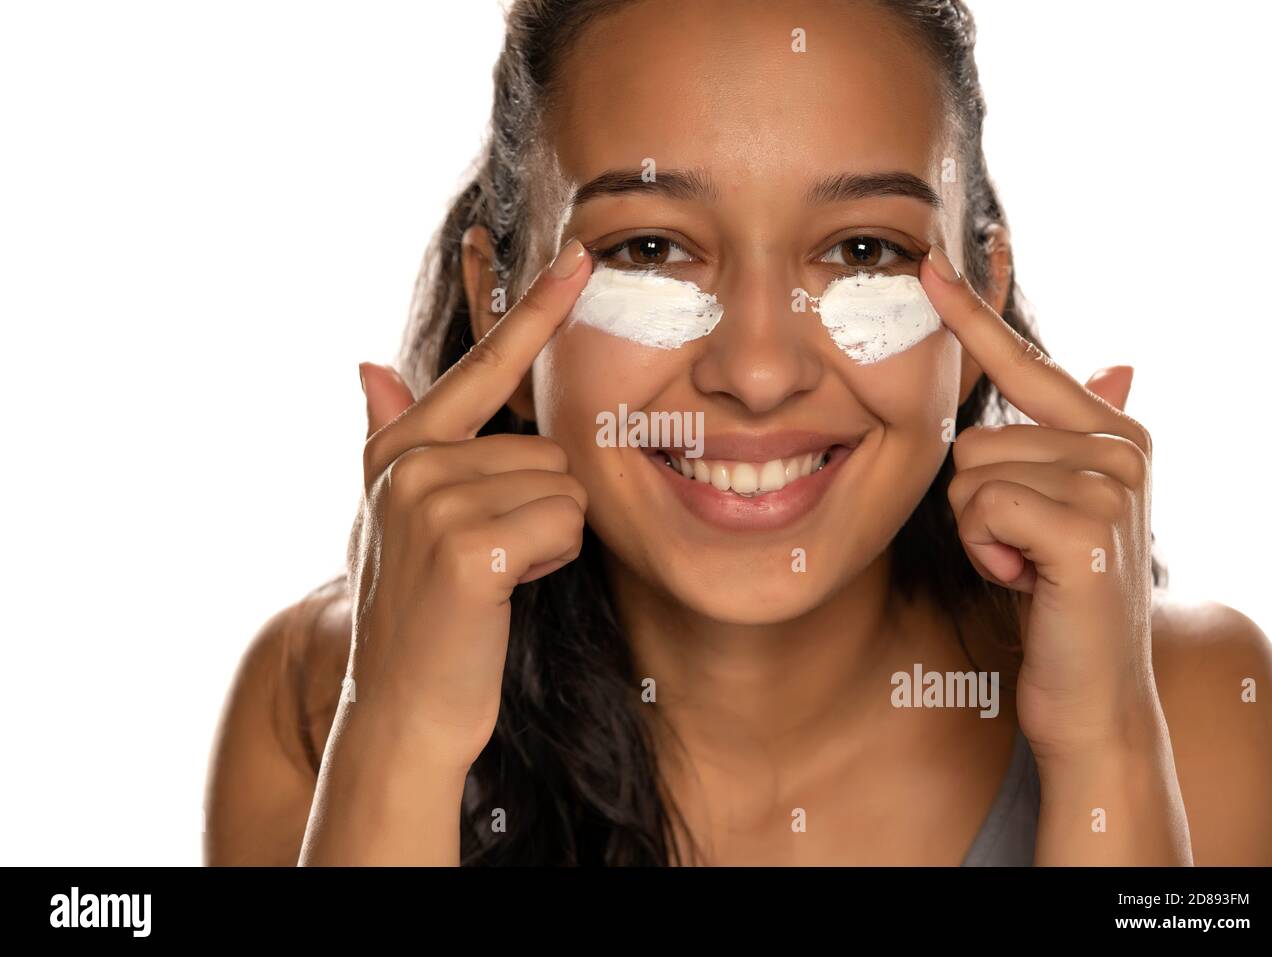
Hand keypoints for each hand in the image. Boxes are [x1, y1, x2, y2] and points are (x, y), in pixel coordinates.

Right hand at [342, 237, 592, 771]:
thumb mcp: (399, 518)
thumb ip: (394, 437)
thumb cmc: (426, 614)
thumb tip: (367, 363)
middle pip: (547, 447)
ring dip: (551, 537)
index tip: (582, 255)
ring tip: (499, 577)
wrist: (406, 710)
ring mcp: (434, 502)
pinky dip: (555, 561)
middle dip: (543, 507)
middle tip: (495, 558)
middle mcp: (410, 464)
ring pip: (565, 486)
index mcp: (401, 449)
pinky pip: (565, 523)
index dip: (536, 310)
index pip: (484, 365)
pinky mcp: (469, 547)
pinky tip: (508, 591)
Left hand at [921, 245, 1159, 762]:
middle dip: (975, 506)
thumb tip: (1120, 360)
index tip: (929, 263)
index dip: (973, 318)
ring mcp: (1110, 483)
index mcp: (1112, 434)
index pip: (1025, 364)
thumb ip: (1068, 436)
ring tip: (1025, 568)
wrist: (1092, 696)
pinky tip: (1027, 582)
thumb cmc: (1056, 599)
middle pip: (975, 438)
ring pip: (969, 474)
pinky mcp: (1085, 524)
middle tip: (1020, 553)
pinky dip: (985, 552)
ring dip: (977, 533)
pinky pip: (980, 506)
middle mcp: (1121, 447)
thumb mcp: (1055, 510)